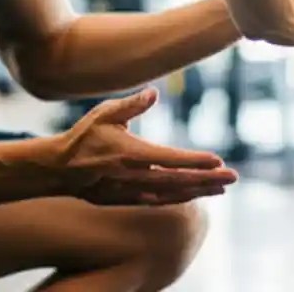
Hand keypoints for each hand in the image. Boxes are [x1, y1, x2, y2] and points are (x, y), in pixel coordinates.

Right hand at [53, 88, 236, 205]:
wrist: (59, 169)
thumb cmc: (84, 136)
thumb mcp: (104, 113)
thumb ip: (131, 104)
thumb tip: (155, 92)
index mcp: (131, 153)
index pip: (170, 159)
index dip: (195, 161)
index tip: (218, 160)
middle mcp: (134, 176)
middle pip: (178, 180)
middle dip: (208, 179)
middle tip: (233, 177)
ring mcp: (131, 192)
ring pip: (172, 194)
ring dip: (199, 191)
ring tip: (222, 188)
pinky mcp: (127, 200)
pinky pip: (160, 201)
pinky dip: (180, 198)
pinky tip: (195, 195)